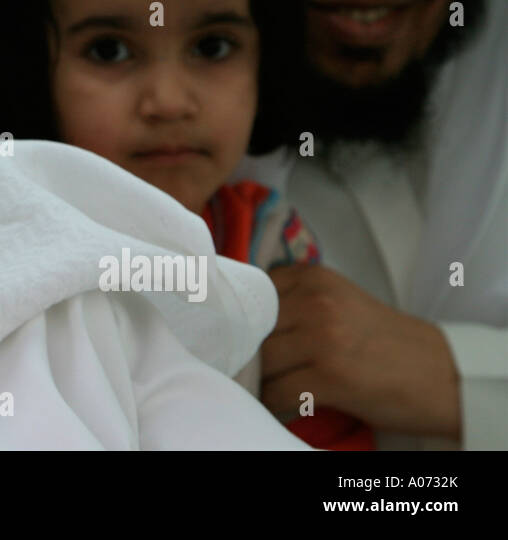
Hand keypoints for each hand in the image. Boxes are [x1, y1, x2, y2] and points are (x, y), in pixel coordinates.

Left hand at [260, 264, 460, 439]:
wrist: (442, 374)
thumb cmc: (386, 341)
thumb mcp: (340, 301)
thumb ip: (295, 300)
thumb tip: (241, 317)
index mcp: (315, 278)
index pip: (252, 293)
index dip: (242, 318)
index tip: (239, 335)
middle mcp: (316, 301)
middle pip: (252, 327)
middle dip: (248, 350)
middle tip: (250, 366)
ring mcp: (323, 338)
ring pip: (261, 360)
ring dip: (260, 378)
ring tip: (268, 385)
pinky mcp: (330, 376)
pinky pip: (278, 392)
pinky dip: (273, 402)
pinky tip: (283, 403)